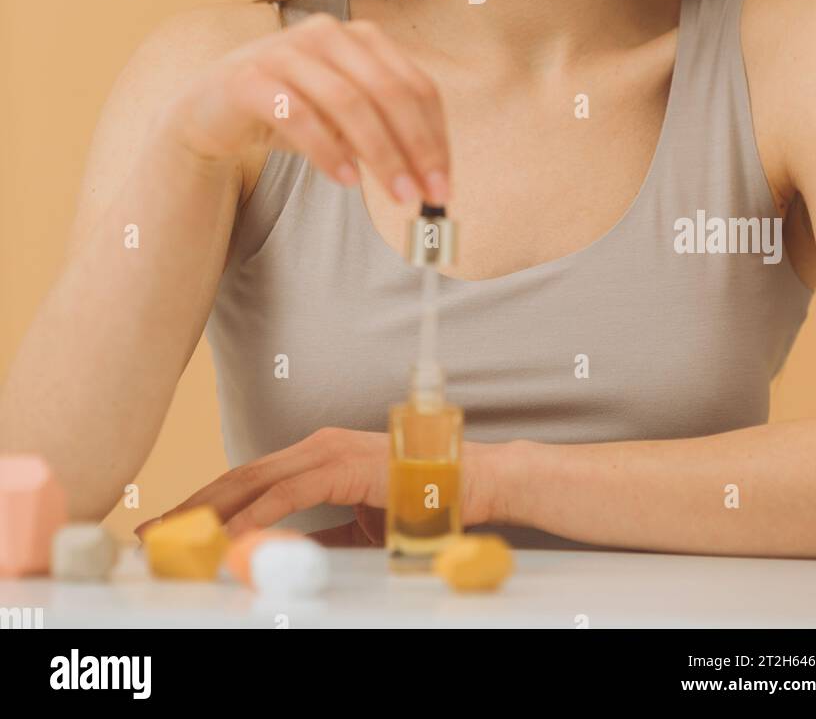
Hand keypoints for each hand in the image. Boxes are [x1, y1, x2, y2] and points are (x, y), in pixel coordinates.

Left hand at [134, 427, 512, 546]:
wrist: (477, 483)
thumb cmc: (423, 502)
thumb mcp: (358, 525)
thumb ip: (320, 535)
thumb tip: (282, 554)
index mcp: (318, 454)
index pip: (249, 478)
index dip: (208, 501)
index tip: (175, 527)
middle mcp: (317, 444)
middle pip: (240, 475)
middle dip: (194, 505)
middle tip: (155, 534)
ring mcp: (329, 449)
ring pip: (254, 479)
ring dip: (212, 510)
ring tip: (178, 537)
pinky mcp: (343, 464)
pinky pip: (287, 494)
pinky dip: (253, 515)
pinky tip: (229, 535)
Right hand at [156, 10, 450, 206]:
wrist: (208, 108)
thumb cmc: (288, 110)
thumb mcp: (343, 118)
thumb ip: (383, 132)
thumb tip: (430, 177)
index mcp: (359, 38)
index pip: (415, 85)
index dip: (435, 136)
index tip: (445, 183)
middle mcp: (326, 34)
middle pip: (388, 91)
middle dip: (415, 147)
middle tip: (427, 195)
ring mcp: (285, 51)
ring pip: (348, 102)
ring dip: (380, 153)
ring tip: (396, 194)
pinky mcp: (249, 78)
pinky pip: (298, 115)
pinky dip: (327, 150)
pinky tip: (345, 179)